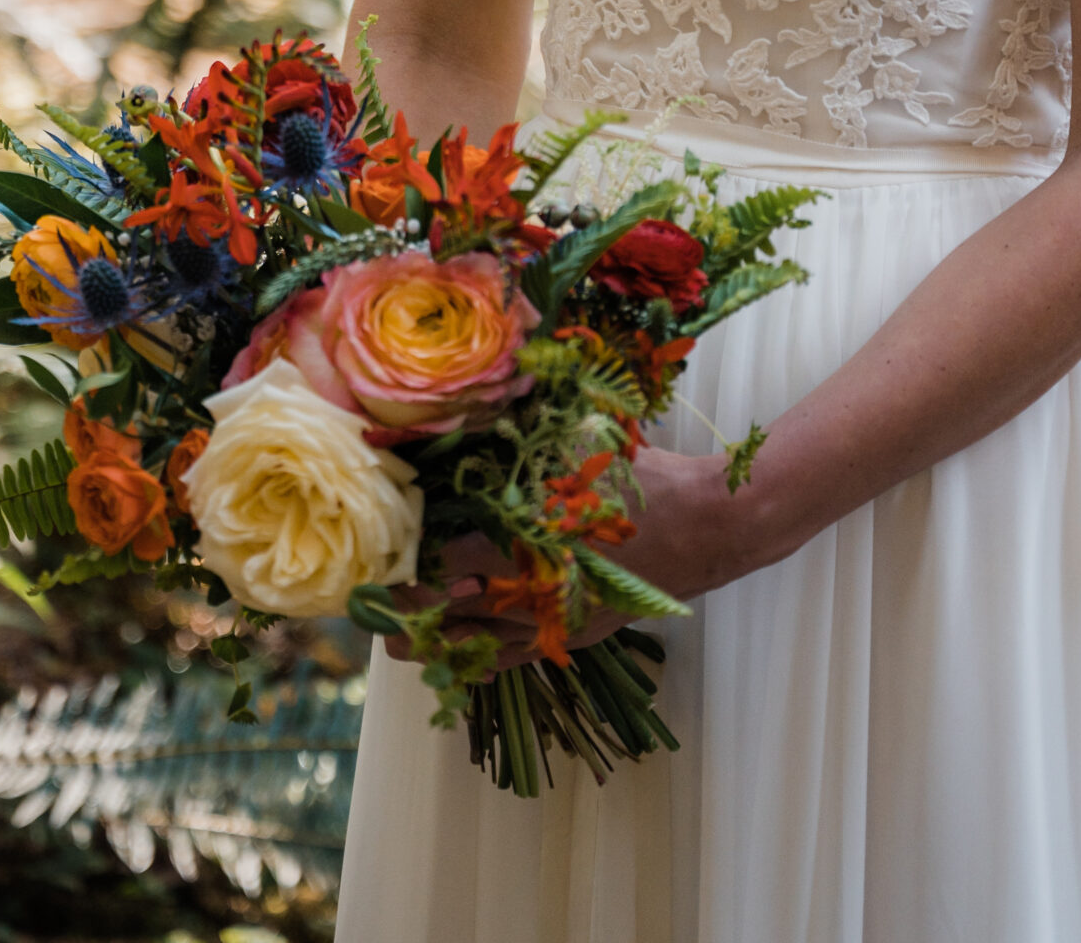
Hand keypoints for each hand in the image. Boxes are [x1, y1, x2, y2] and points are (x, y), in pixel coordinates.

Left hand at [382, 447, 741, 670]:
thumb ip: (527, 437)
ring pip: (483, 643)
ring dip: (439, 645)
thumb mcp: (582, 447)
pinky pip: (520, 658)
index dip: (410, 568)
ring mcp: (558, 618)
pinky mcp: (576, 632)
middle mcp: (538, 589)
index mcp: (532, 542)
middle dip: (411, 615)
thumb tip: (474, 412)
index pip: (450, 565)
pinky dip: (485, 663)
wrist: (707, 526)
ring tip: (398, 649)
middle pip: (456, 612)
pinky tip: (460, 668)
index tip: (379, 565)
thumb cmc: (644, 479)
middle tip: (373, 612)